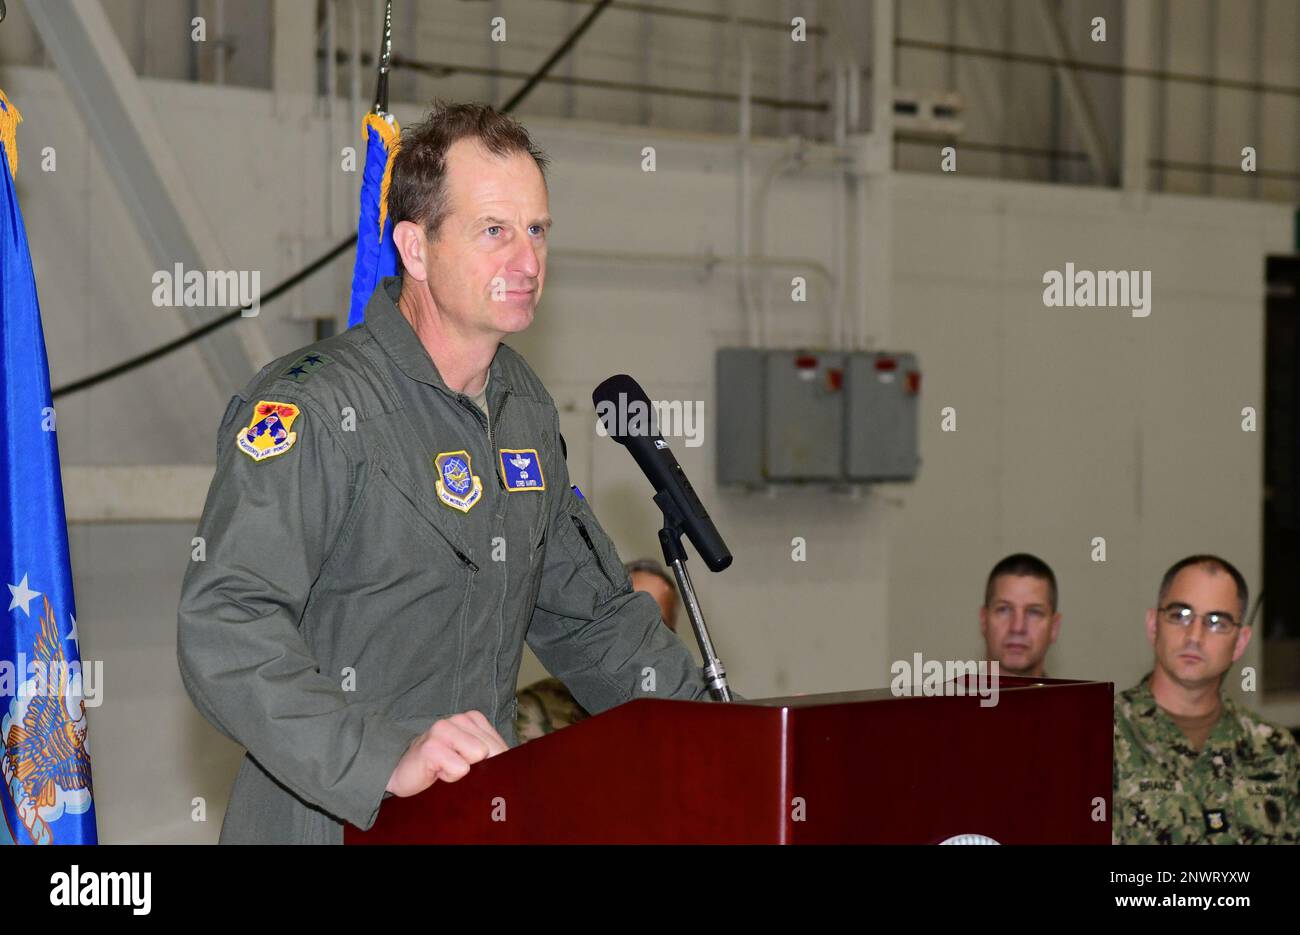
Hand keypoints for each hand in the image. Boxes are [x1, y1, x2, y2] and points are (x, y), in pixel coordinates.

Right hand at [385, 711, 508, 797]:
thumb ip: (493, 756)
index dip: (494, 765)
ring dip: (462, 772)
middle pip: (493, 751)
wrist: (404, 772)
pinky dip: (449, 777)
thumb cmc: (442, 766)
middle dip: (478, 768)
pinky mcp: (432, 746)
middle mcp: (460, 719)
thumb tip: (515, 768)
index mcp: (474, 719)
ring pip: (478, 756)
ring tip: (445, 767)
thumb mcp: (472, 759)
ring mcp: (444, 728)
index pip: (502, 746)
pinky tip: (436, 771)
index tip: (473, 767)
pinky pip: (459, 769)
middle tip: (456, 767)